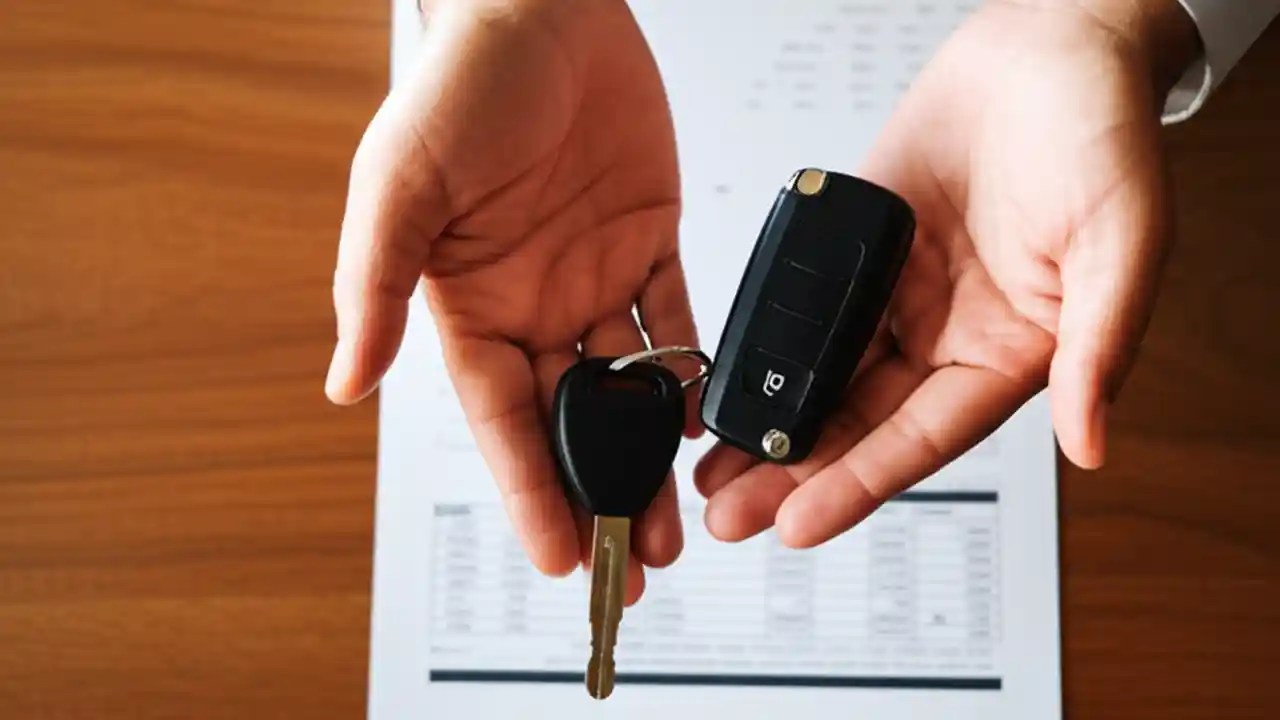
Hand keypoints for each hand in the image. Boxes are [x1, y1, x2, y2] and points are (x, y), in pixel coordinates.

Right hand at [325, 0, 698, 603]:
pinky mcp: (649, 242)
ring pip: (632, 392)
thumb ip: (379, 287)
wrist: (540, 8)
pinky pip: (679, 322)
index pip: (503, 422)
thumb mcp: (402, 187)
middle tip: (636, 568)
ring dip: (654, 457)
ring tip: (680, 524)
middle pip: (572, 425)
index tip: (559, 558)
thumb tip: (346, 384)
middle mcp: (534, 306)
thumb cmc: (459, 86)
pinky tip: (713, 422)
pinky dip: (697, 373)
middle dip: (600, 498)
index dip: (530, 494)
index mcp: (470, 309)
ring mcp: (594, 280)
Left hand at [695, 0, 1200, 546]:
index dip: (858, 485)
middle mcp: (947, 334)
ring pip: (824, 377)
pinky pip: (810, 308)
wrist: (1050, 41)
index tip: (798, 526)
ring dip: (772, 424)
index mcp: (1010, 352)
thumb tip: (1091, 443)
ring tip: (715, 467)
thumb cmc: (1101, 131)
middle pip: (860, 424)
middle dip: (794, 475)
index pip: (924, 440)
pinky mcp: (864, 248)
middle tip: (730, 514)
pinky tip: (733, 376)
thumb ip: (1100, 345)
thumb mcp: (1122, 241)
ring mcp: (900, 294)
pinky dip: (770, 346)